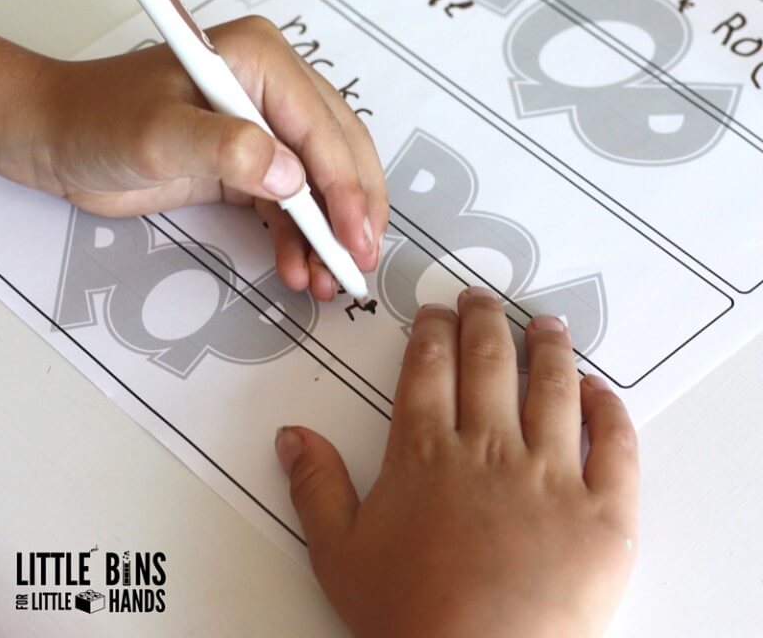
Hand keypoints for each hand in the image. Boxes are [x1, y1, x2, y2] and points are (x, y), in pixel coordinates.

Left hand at [0, 19, 386, 299]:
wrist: (56, 139)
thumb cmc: (97, 120)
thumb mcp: (158, 136)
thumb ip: (226, 149)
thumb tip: (291, 177)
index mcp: (260, 58)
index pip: (321, 126)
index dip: (345, 186)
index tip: (353, 237)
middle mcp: (271, 83)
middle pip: (337, 149)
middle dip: (351, 210)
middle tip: (355, 262)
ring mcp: (262, 121)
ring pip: (319, 178)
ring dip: (328, 229)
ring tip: (325, 279)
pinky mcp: (248, 157)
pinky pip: (290, 197)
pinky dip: (299, 234)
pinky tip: (298, 265)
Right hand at [276, 288, 637, 637]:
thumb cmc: (409, 622)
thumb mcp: (341, 558)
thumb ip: (316, 489)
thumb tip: (291, 436)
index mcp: (427, 453)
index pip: (430, 365)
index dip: (434, 330)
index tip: (437, 314)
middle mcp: (490, 448)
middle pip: (490, 359)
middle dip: (485, 319)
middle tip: (482, 300)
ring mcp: (551, 476)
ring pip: (554, 385)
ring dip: (550, 345)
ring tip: (546, 324)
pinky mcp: (604, 513)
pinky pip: (615, 444)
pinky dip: (609, 408)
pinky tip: (598, 390)